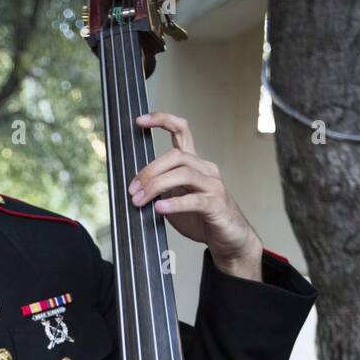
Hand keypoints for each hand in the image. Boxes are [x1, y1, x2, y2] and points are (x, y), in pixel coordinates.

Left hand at [128, 111, 263, 280]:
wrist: (227, 239)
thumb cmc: (201, 218)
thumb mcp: (175, 197)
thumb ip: (160, 188)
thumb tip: (133, 187)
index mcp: (194, 163)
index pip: (181, 130)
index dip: (162, 120)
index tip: (140, 120)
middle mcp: (205, 169)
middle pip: (176, 155)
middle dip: (149, 171)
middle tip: (132, 189)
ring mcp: (213, 186)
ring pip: (183, 174)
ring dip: (156, 186)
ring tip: (139, 200)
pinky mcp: (216, 205)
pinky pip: (194, 200)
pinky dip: (174, 203)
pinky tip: (160, 208)